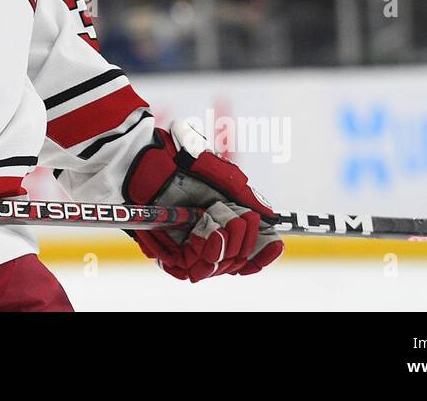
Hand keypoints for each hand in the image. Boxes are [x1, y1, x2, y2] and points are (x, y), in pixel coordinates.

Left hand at [123, 120, 282, 281]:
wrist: (150, 160)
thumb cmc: (183, 160)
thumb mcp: (222, 175)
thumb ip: (245, 196)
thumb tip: (271, 215)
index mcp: (224, 217)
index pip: (250, 245)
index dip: (264, 250)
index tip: (276, 244)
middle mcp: (209, 233)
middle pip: (237, 259)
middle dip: (243, 244)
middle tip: (240, 221)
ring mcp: (190, 242)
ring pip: (216, 265)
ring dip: (224, 249)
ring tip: (217, 227)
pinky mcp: (170, 248)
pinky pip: (190, 267)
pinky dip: (203, 256)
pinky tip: (207, 240)